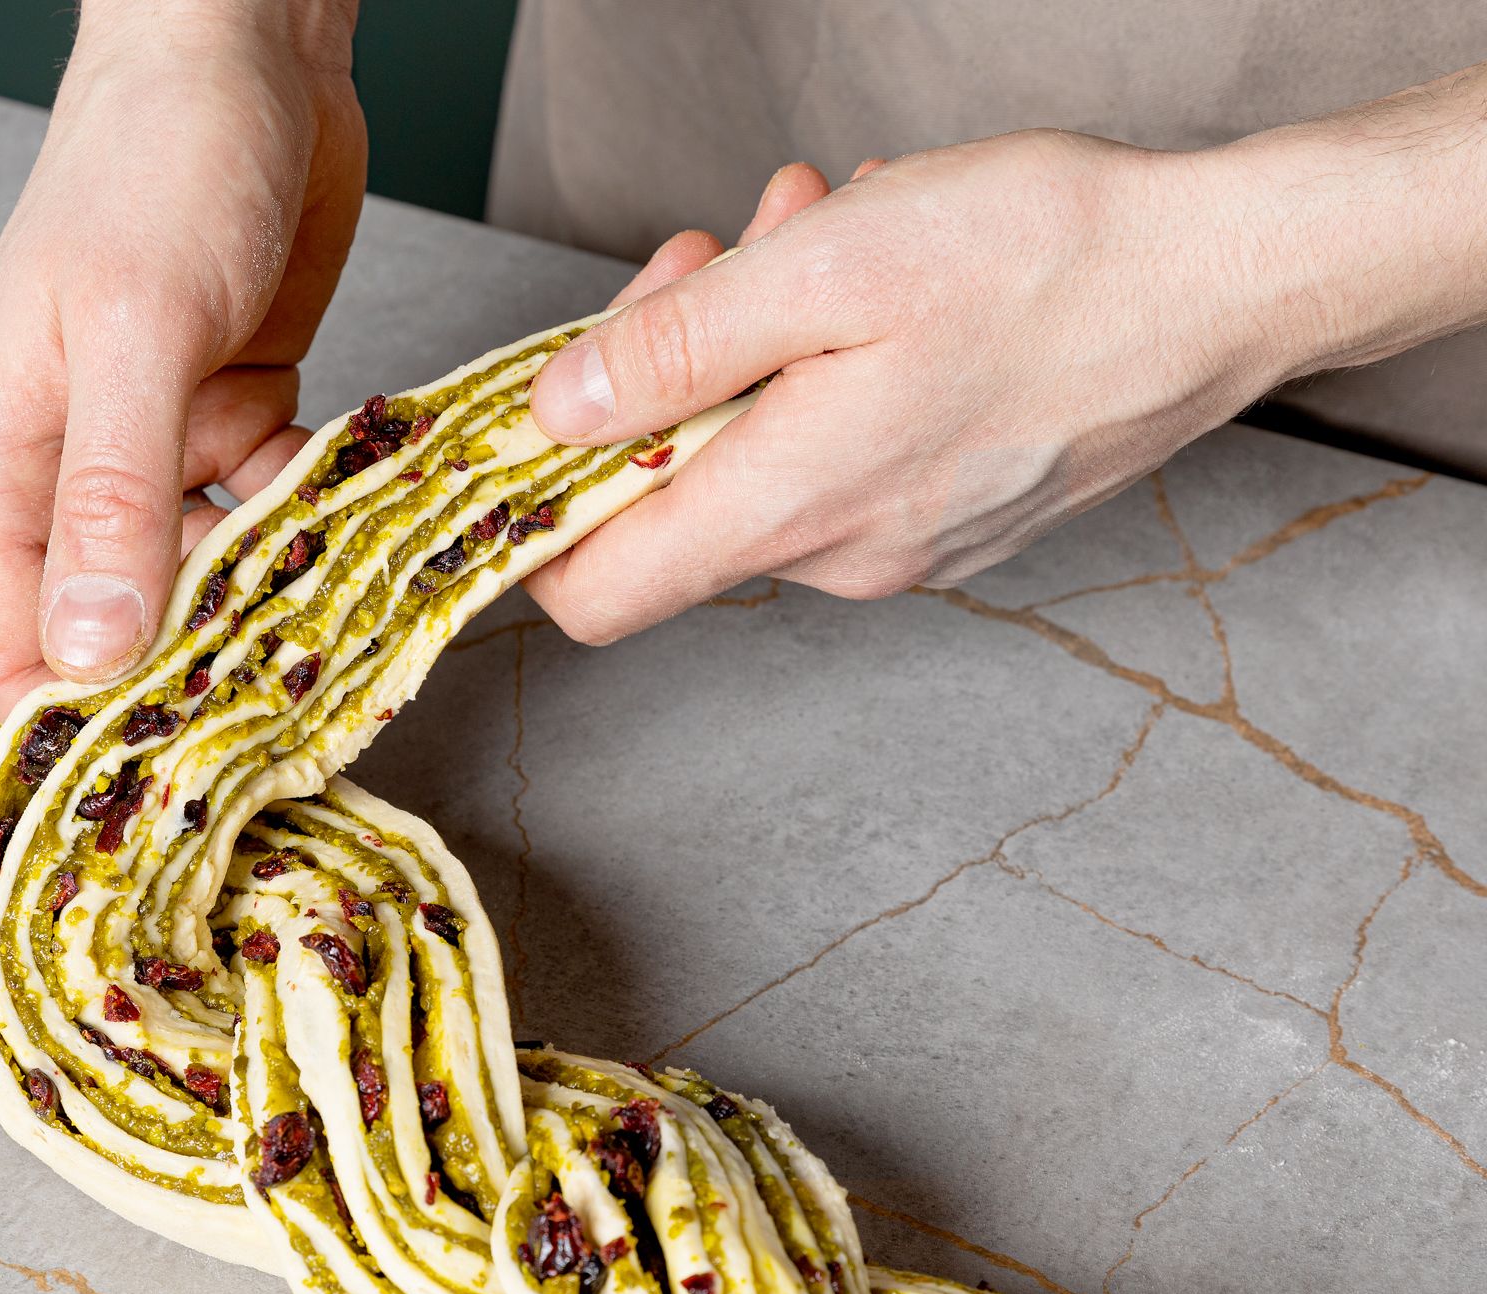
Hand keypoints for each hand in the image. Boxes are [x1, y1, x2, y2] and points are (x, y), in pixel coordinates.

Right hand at [0, 0, 361, 715]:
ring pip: (202, 584)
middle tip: (271, 745)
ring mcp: (157, 452)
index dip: (73, 725)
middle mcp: (69, 473)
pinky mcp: (235, 423)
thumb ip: (113, 494)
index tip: (156, 792)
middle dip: (183, 687)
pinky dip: (309, 543)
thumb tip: (84, 652)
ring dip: (261, 619)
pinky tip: (357, 561)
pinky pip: (268, 520)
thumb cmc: (155, 163)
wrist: (242, 52)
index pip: (7, 642)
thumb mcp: (133, 330)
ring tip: (331, 666)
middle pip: (112, 630)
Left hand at [524, 82, 1486, 641]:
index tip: (536, 424)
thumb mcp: (826, 268)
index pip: (596, 594)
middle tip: (717, 246)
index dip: (535, 522)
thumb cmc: (1048, 261)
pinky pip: (840, 451)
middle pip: (675, 495)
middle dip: (669, 362)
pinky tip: (881, 280)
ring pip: (762, 455)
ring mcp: (903, 544)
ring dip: (756, 339)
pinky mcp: (952, 514)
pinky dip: (827, 366)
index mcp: (790, 508)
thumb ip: (674, 350)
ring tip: (816, 226)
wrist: (1230, 280)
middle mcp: (839, 556)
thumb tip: (558, 410)